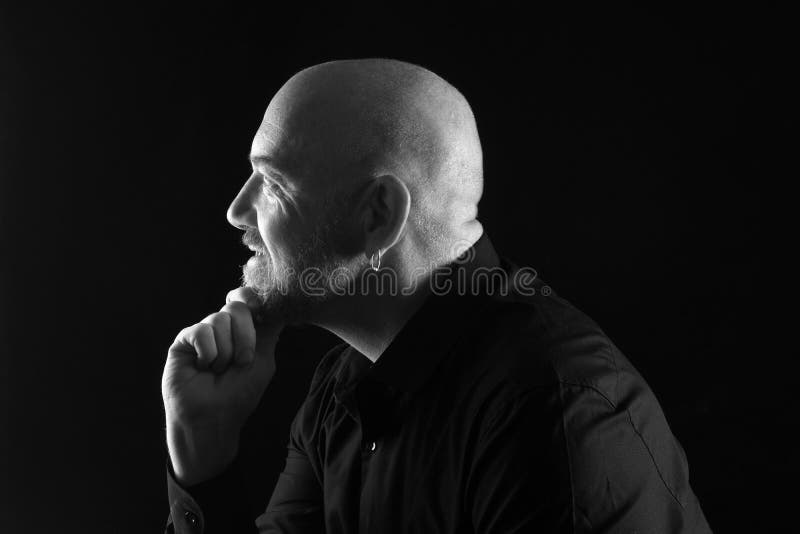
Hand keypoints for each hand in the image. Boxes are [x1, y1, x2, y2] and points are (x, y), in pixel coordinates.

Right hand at [161, 287, 283, 484]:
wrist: (212, 418)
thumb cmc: (239, 394)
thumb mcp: (263, 359)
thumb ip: (269, 330)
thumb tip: (280, 305)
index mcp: (243, 330)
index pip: (247, 298)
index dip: (252, 298)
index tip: (260, 309)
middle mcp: (223, 328)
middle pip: (237, 306)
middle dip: (245, 336)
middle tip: (242, 361)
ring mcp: (203, 333)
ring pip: (219, 319)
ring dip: (226, 352)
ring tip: (218, 371)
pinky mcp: (183, 342)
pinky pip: (201, 331)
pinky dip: (208, 353)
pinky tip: (203, 368)